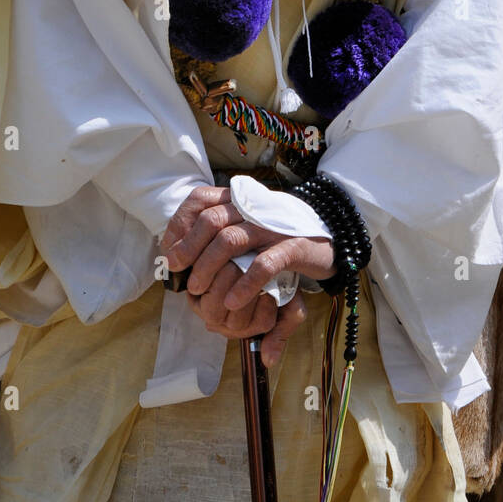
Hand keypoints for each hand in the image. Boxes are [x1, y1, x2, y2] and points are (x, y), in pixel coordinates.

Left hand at [159, 186, 335, 365]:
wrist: (333, 235)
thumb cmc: (280, 238)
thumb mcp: (249, 233)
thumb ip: (218, 238)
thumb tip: (179, 260)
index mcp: (241, 201)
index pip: (200, 200)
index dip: (179, 223)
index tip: (169, 251)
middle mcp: (255, 209)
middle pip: (211, 220)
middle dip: (189, 248)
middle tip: (180, 273)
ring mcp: (274, 227)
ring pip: (232, 239)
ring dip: (209, 267)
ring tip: (199, 291)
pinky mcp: (294, 246)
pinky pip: (265, 263)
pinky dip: (245, 284)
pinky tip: (233, 301)